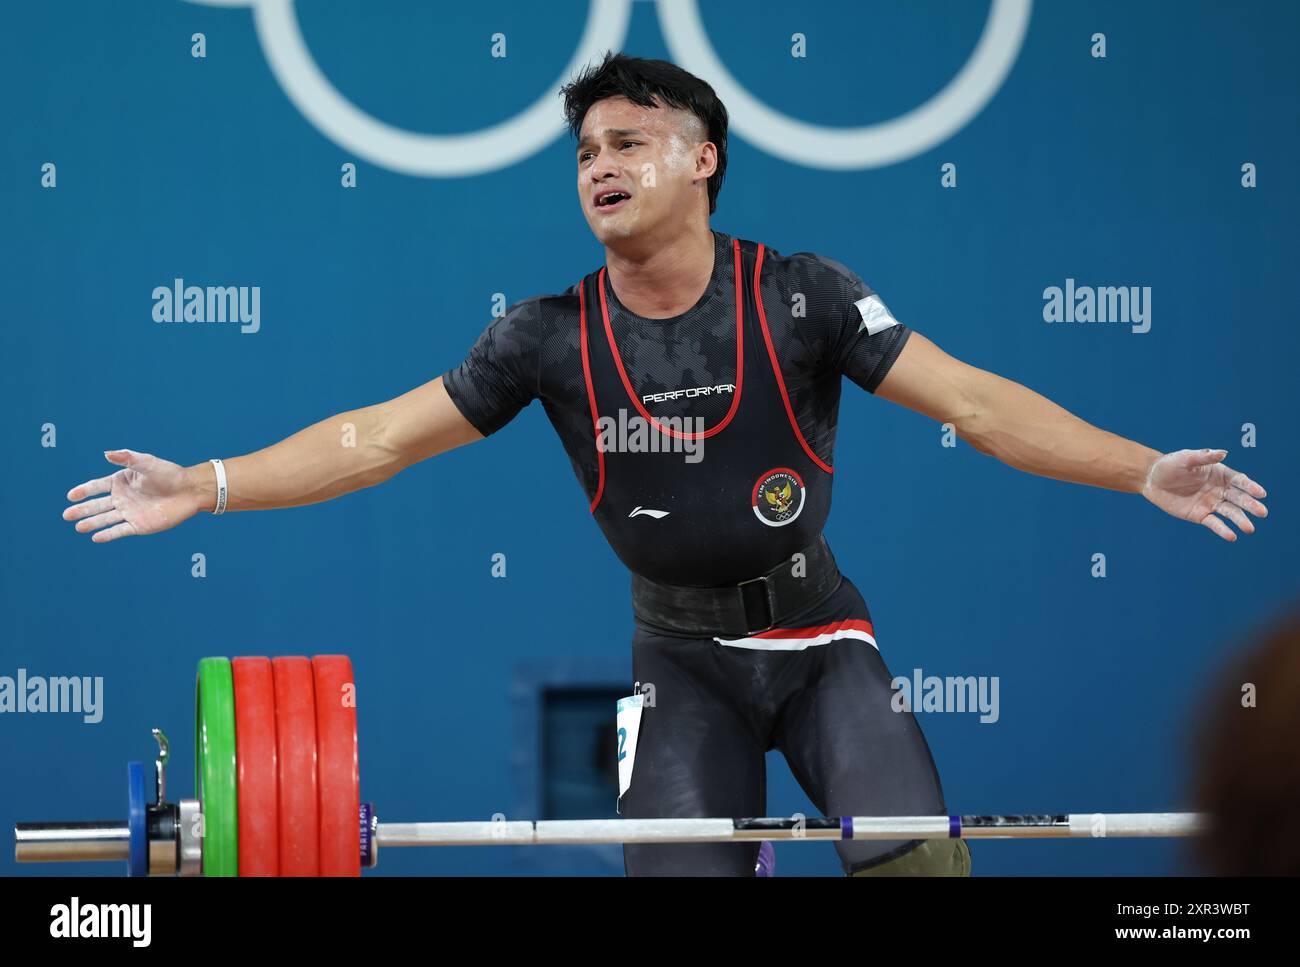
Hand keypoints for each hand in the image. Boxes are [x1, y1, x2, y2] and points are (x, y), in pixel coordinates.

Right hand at [64, 449, 204, 542]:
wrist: (190, 491)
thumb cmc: (170, 474)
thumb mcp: (148, 463)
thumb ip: (128, 458)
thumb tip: (106, 453)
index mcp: (121, 482)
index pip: (97, 487)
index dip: (84, 491)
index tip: (71, 496)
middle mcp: (123, 498)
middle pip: (97, 505)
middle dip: (82, 510)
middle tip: (66, 515)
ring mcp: (130, 512)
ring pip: (106, 519)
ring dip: (92, 523)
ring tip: (78, 527)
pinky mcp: (139, 525)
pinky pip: (120, 530)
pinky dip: (108, 534)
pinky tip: (95, 537)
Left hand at [1141, 448, 1267, 541]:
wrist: (1151, 480)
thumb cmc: (1170, 465)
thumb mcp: (1185, 458)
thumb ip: (1203, 457)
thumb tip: (1223, 453)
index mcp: (1220, 474)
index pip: (1239, 481)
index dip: (1250, 486)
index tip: (1261, 493)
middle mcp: (1220, 489)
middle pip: (1238, 498)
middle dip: (1250, 505)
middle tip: (1262, 512)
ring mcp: (1211, 503)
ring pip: (1229, 513)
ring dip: (1240, 520)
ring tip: (1249, 529)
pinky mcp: (1200, 515)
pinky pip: (1214, 523)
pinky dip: (1223, 530)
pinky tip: (1232, 536)